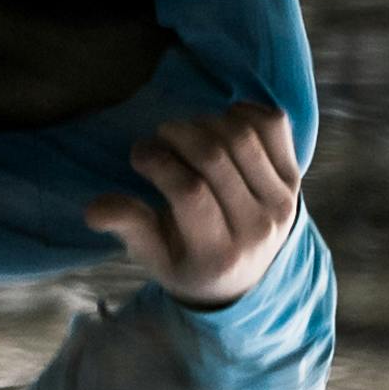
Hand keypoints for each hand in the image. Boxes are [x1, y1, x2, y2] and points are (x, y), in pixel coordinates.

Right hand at [87, 97, 306, 302]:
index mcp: (218, 255)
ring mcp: (282, 202)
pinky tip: (221, 121)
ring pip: (243, 137)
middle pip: (216, 159)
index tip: (139, 153)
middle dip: (178, 134)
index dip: (159, 162)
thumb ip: (130, 229)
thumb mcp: (153, 257)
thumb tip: (94, 208)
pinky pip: (274, 126)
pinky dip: (246, 112)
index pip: (189, 193)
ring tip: (185, 131)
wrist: (247, 277)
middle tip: (159, 136)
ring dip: (206, 121)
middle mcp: (258, 229)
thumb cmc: (188, 261)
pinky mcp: (294, 178)